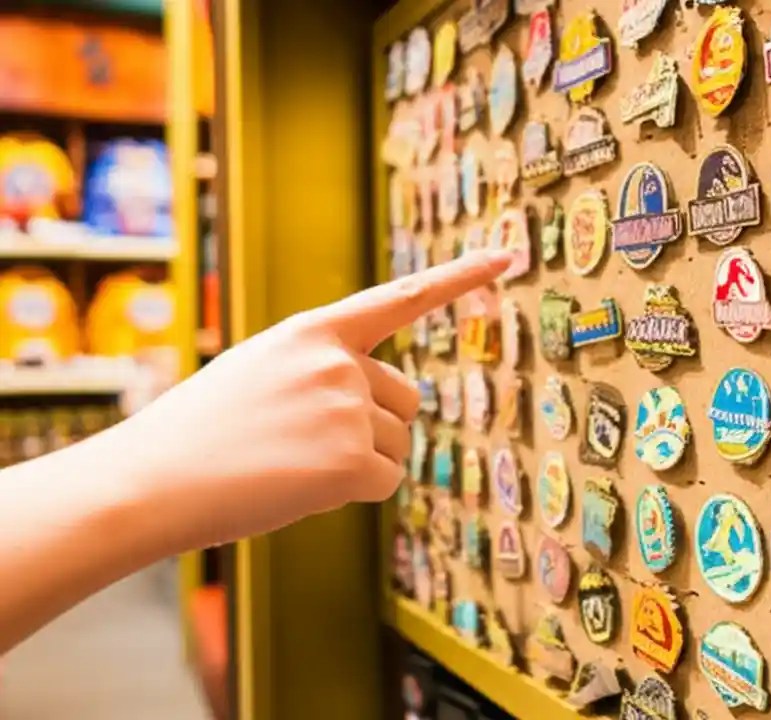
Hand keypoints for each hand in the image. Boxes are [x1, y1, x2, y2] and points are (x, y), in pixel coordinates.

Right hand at [109, 250, 511, 546]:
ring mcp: (348, 408)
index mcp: (313, 331)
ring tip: (290, 464)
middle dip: (375, 425)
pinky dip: (355, 493)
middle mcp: (339, 361)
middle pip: (406, 397)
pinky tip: (302, 488)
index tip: (508, 253)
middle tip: (306, 444)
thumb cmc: (198, 433)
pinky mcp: (353, 460)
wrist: (151, 481)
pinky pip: (387, 481)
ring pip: (396, 443)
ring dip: (357, 462)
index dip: (459, 276)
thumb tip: (381, 408)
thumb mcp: (259, 372)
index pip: (399, 297)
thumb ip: (320, 370)